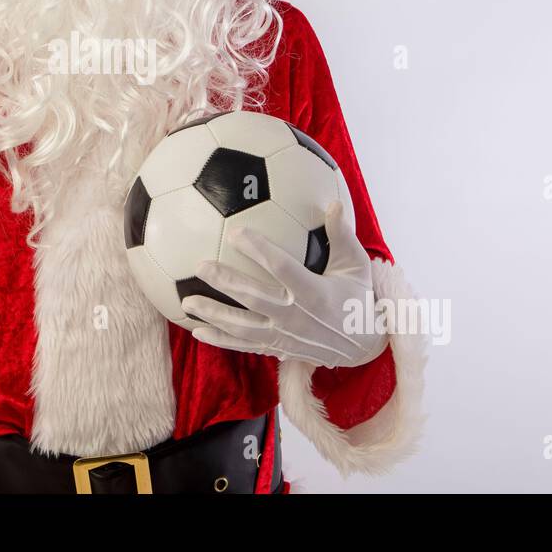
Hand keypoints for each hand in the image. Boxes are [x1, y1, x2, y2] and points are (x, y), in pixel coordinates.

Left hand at [180, 201, 386, 367]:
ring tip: (187, 302)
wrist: (364, 346)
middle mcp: (296, 316)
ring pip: (243, 326)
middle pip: (254, 297)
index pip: (282, 267)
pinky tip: (196, 330)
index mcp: (314, 292)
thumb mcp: (357, 265)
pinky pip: (244, 345)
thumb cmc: (358, 296)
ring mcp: (285, 336)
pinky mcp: (278, 349)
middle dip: (225, 282)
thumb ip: (342, 235)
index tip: (237, 232)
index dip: (259, 250)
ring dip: (214, 314)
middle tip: (199, 265)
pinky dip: (220, 340)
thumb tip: (332, 202)